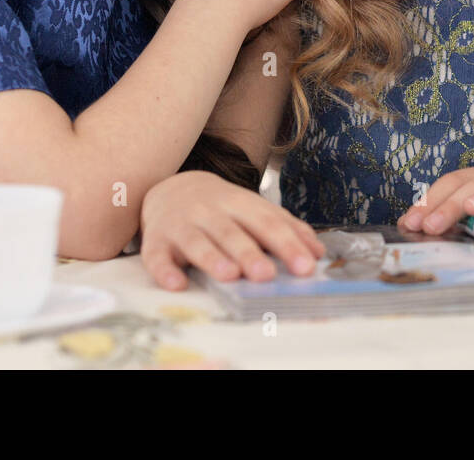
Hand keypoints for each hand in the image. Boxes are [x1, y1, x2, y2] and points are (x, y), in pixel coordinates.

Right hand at [139, 170, 325, 288]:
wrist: (172, 189)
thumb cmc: (222, 209)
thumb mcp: (253, 210)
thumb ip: (285, 228)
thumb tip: (318, 252)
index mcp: (240, 203)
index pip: (267, 222)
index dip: (287, 244)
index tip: (306, 267)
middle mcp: (210, 211)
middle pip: (232, 232)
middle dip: (250, 253)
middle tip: (267, 275)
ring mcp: (181, 224)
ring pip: (197, 241)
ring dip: (212, 258)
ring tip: (229, 275)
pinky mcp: (155, 241)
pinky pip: (157, 256)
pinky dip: (165, 270)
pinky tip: (177, 284)